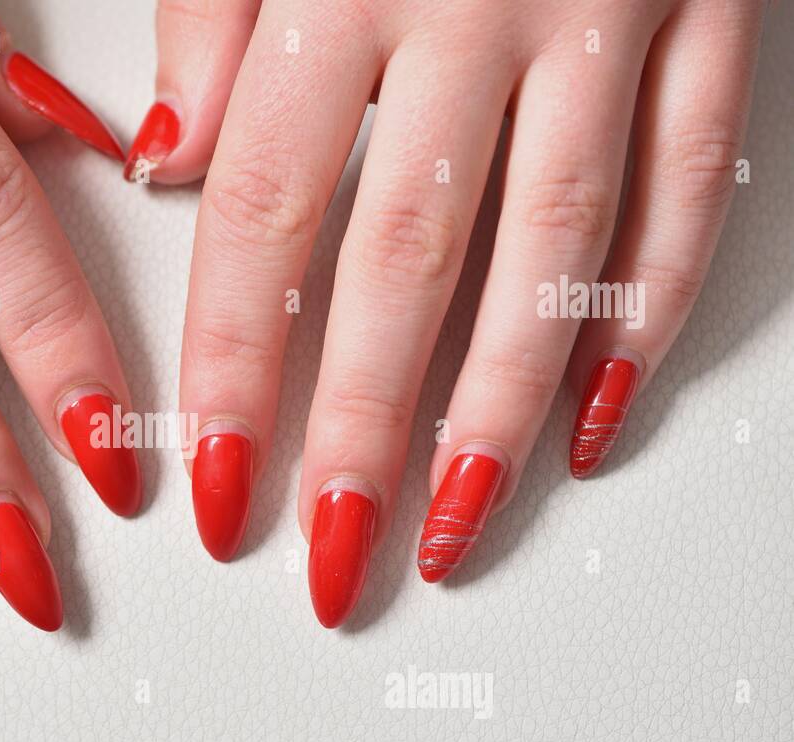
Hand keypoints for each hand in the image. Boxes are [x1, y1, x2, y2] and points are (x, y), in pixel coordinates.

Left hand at [127, 0, 763, 624]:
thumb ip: (210, 24)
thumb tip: (162, 170)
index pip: (262, 214)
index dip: (232, 362)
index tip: (211, 480)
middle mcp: (473, 2)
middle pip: (403, 258)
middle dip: (360, 423)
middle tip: (329, 551)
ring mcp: (607, 5)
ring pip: (552, 242)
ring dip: (498, 403)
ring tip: (452, 520)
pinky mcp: (714, 3)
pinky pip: (692, 179)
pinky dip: (652, 304)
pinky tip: (601, 413)